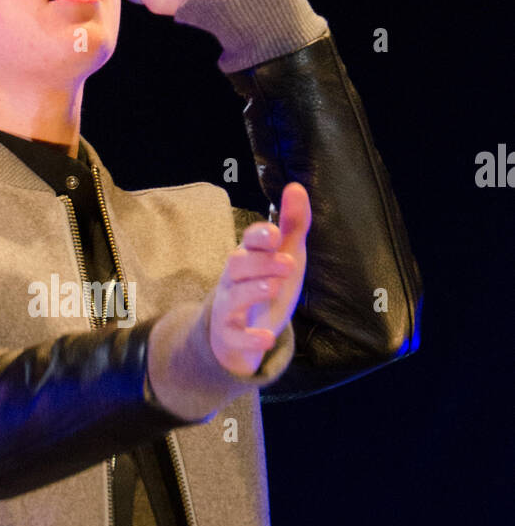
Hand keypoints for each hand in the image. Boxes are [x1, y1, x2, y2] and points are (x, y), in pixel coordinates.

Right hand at [209, 183, 310, 376]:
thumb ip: (293, 224)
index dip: (258, 237)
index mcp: (249, 257)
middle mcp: (234, 280)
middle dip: (260, 262)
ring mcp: (230, 309)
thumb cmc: (264, 285)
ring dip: (252, 291)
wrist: (238, 334)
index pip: (248, 242)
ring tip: (273, 288)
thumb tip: (296, 186)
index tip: (273, 234)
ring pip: (233, 298)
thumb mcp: (284, 255)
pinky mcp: (230, 336)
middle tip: (288, 263)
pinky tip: (267, 338)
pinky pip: (235, 337)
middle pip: (237, 265)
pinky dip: (250, 338)